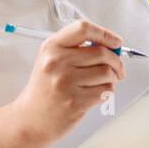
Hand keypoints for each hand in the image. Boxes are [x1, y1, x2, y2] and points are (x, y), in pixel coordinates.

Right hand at [11, 19, 124, 147]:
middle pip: (102, 52)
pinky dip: (107, 91)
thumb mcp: (51, 60)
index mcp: (51, 47)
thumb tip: (111, 46)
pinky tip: (96, 93)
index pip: (84, 29)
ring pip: (107, 72)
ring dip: (112, 78)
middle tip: (117, 68)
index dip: (105, 34)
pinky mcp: (75, 101)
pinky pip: (106, 90)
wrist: (31, 119)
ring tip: (103, 82)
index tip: (115, 42)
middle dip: (116, 61)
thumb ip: (77, 48)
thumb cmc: (45, 89)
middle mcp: (57, 62)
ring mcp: (65, 82)